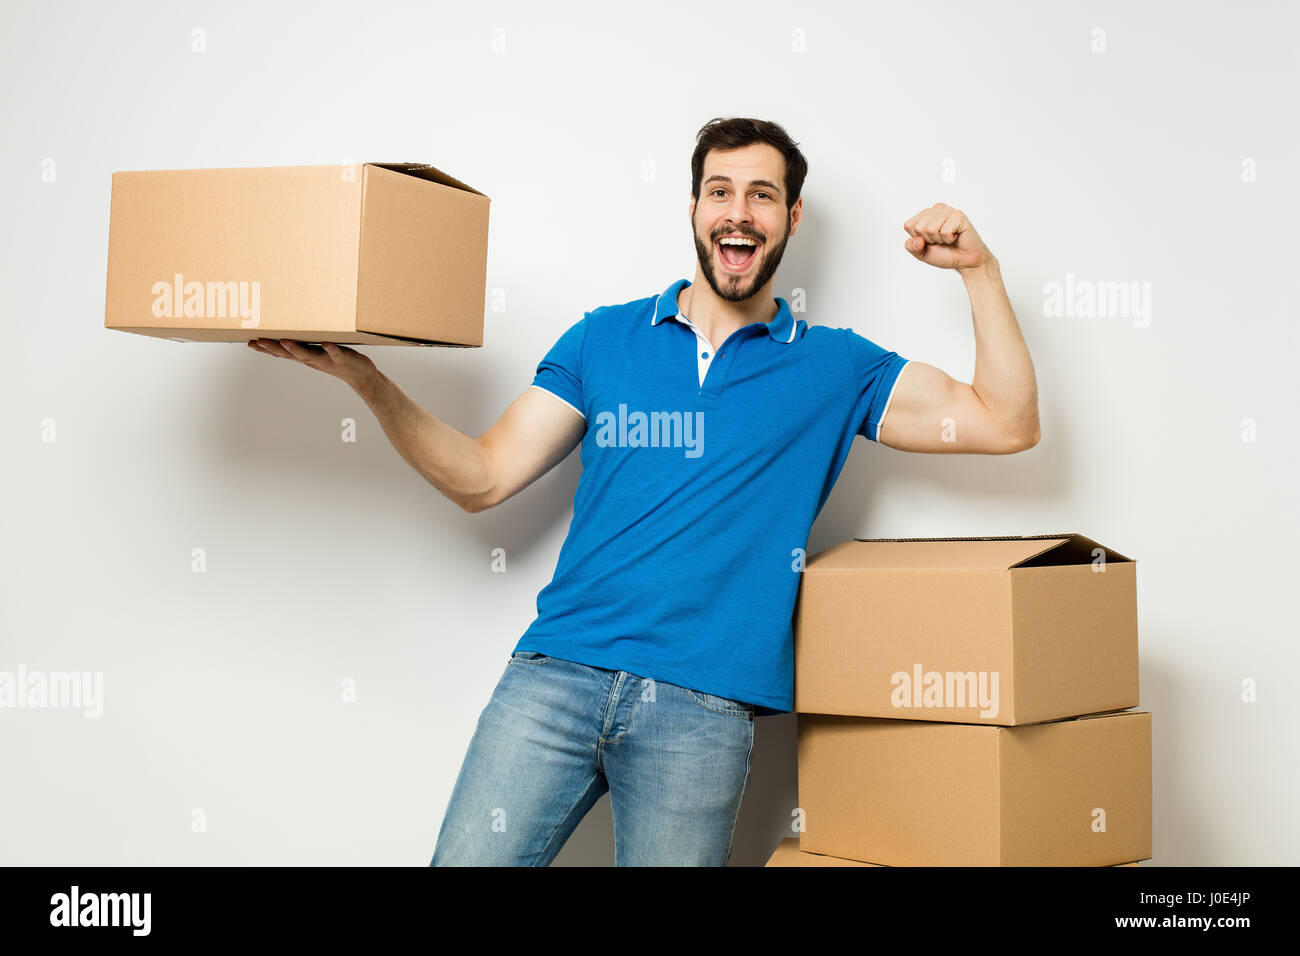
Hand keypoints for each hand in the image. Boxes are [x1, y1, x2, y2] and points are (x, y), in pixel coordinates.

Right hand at [248, 338, 377, 391]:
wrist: (362, 377)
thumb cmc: (338, 359)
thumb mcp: (319, 352)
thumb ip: (306, 345)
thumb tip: (293, 332)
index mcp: (306, 356)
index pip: (282, 353)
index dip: (266, 349)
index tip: (249, 342)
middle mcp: (313, 359)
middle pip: (289, 354)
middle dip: (273, 348)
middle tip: (257, 341)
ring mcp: (327, 360)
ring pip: (308, 355)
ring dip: (296, 349)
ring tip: (284, 341)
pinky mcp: (342, 359)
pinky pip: (336, 353)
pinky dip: (331, 349)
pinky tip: (326, 343)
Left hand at [902, 203, 992, 272]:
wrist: (964, 260)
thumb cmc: (944, 254)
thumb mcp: (922, 254)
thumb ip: (912, 247)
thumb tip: (917, 239)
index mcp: (924, 215)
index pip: (909, 226)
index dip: (918, 240)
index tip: (930, 241)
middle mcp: (935, 209)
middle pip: (919, 227)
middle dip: (929, 240)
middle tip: (941, 241)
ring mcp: (947, 211)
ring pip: (931, 229)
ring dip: (940, 240)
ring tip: (948, 238)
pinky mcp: (958, 215)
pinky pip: (945, 231)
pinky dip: (949, 239)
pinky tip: (956, 236)